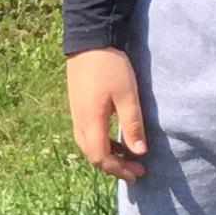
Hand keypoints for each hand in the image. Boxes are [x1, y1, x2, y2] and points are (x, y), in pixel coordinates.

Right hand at [67, 48, 149, 181]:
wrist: (88, 42)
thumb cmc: (110, 67)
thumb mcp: (127, 95)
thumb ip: (132, 125)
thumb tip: (139, 152)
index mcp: (91, 123)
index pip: (101, 158)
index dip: (119, 170)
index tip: (138, 172)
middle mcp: (79, 123)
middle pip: (93, 156)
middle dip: (114, 167)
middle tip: (135, 170)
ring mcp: (76, 115)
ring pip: (88, 147)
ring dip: (107, 156)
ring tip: (127, 157)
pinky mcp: (77, 108)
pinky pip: (86, 135)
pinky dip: (101, 143)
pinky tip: (115, 138)